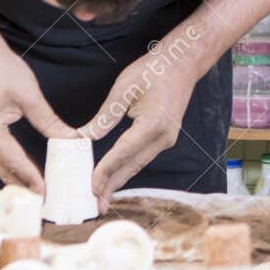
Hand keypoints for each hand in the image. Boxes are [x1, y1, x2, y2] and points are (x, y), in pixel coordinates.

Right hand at [0, 42, 74, 191]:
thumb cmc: (2, 71)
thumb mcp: (30, 96)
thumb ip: (49, 122)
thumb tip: (71, 140)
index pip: (14, 163)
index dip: (32, 179)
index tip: (47, 194)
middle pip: (3, 171)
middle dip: (24, 186)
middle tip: (46, 200)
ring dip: (18, 179)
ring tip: (40, 191)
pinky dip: (12, 167)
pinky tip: (28, 172)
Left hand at [82, 47, 200, 206]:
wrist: (183, 63)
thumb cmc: (154, 69)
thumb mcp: (125, 87)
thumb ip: (107, 114)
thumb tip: (86, 137)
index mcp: (153, 124)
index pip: (123, 153)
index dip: (105, 171)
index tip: (90, 186)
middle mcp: (163, 137)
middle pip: (133, 166)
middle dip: (113, 186)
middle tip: (96, 206)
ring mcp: (167, 138)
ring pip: (139, 164)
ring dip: (120, 180)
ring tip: (103, 197)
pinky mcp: (165, 137)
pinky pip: (143, 157)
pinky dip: (128, 168)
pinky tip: (116, 176)